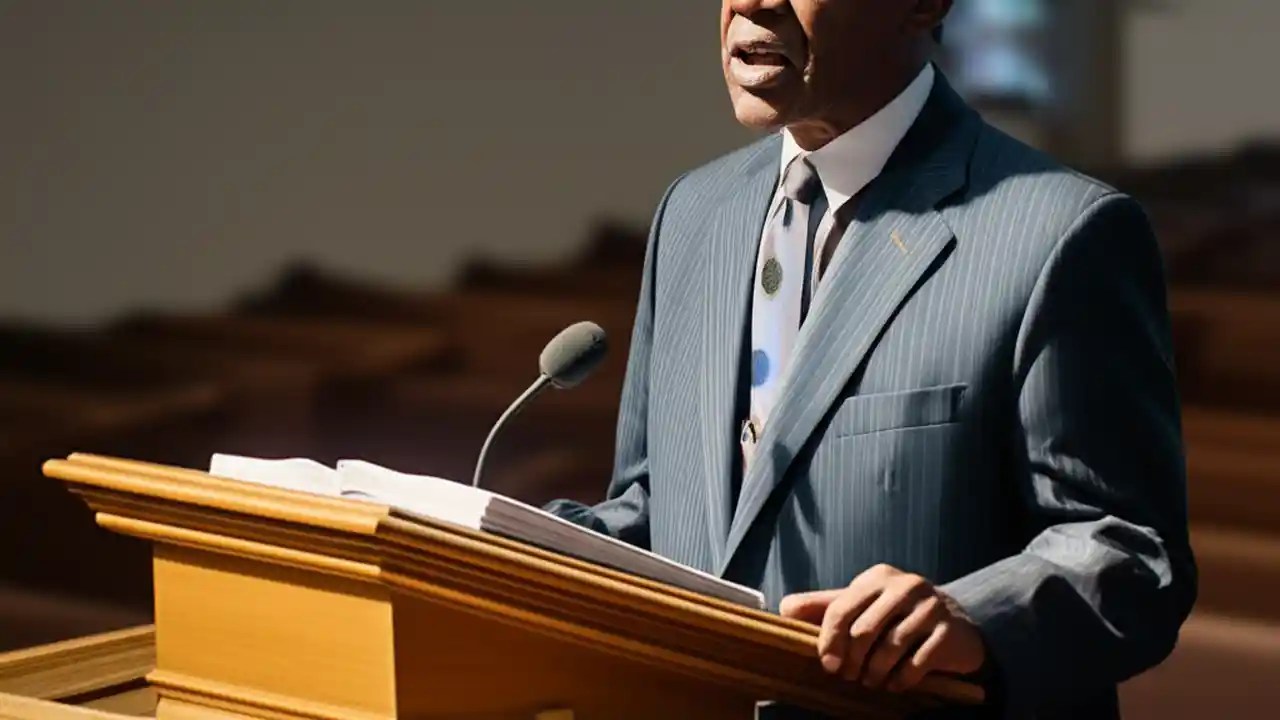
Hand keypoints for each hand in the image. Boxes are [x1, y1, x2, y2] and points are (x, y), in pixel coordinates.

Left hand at [779, 564, 986, 691]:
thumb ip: (825, 606)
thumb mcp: (862, 604)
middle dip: (853, 661)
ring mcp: (930, 607)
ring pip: (891, 648)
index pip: (842, 608)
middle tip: (850, 677)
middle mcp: (905, 586)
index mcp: (877, 577)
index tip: (828, 665)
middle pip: (864, 630)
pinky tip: (894, 685)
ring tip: (872, 682)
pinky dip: (901, 680)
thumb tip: (783, 608)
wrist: (956, 624)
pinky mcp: (948, 631)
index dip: (829, 640)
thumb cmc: (897, 615)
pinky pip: (917, 663)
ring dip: (875, 674)